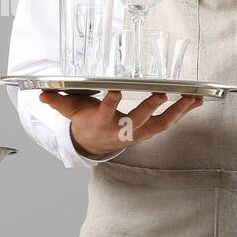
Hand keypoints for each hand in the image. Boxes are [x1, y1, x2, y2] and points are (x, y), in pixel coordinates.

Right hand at [39, 89, 202, 158]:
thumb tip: (40, 92)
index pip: (106, 111)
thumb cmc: (84, 122)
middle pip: (138, 120)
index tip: (115, 91)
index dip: (111, 102)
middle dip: (150, 107)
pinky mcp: (149, 132)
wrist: (94, 145)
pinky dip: (183, 112)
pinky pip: (168, 123)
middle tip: (162, 93)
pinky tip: (196, 101)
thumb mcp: (70, 111)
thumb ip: (57, 100)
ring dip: (177, 111)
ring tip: (192, 98)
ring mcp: (138, 133)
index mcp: (102, 123)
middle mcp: (122, 130)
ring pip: (160, 124)